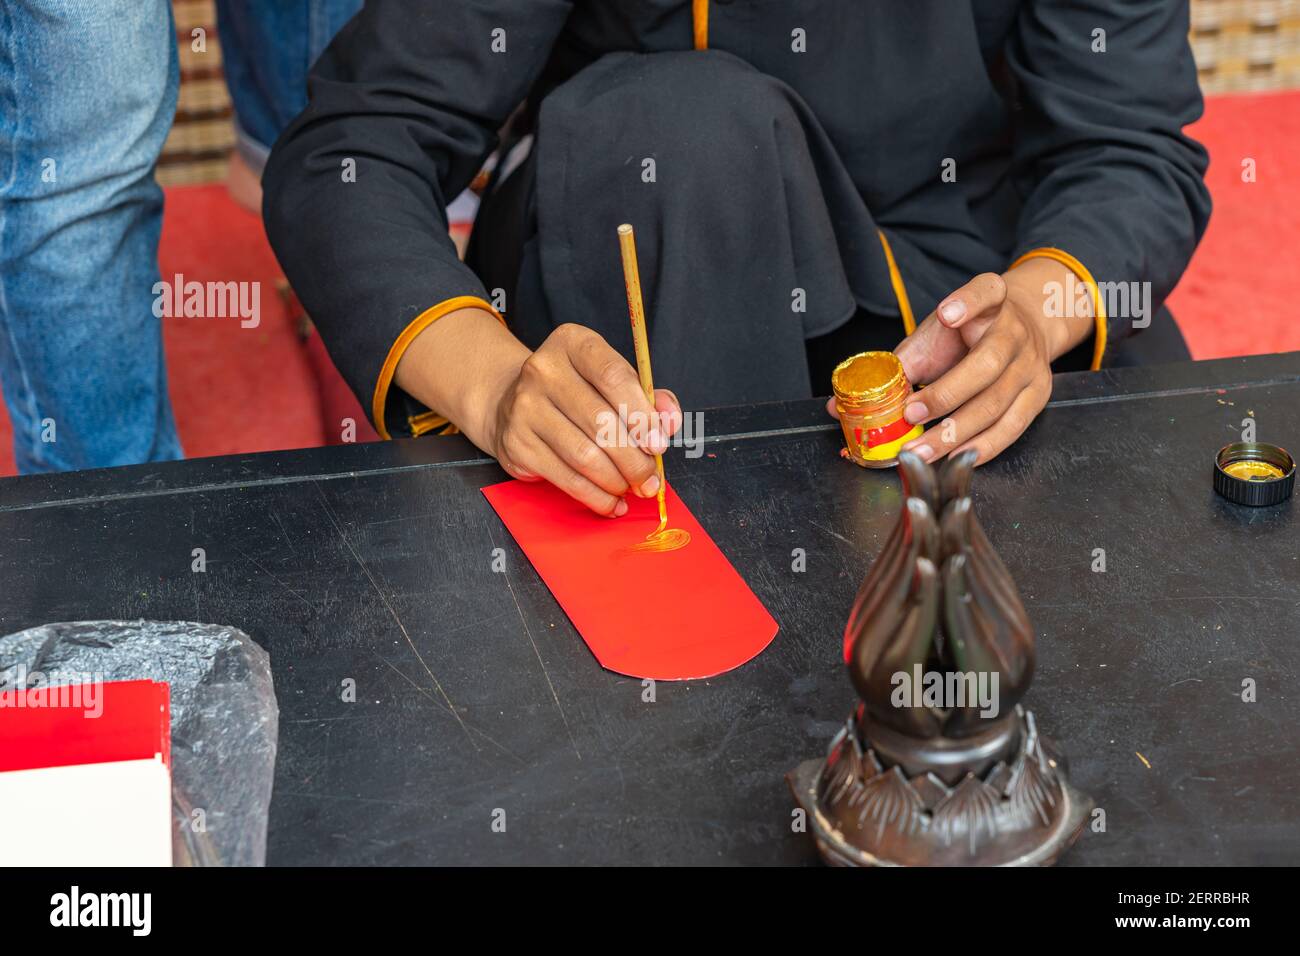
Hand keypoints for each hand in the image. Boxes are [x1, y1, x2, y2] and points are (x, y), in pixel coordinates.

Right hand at [483, 324, 680, 515]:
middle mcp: (544, 371)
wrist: (512, 400)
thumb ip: (646, 397)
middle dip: (634, 459)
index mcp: (573, 344)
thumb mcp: (610, 380)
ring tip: (632, 489)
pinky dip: (595, 496)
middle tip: (650, 479)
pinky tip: (611, 502)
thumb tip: (671, 423)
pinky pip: (566, 478)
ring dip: (616, 480)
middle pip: (601, 422)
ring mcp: (526, 407)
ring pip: (584, 455)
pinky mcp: (517, 443)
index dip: (641, 414)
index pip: (613, 376)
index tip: (659, 444)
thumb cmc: (575, 391)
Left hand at [825, 261, 1089, 464]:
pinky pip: (1011, 428)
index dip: (967, 302)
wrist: (1022, 330)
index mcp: (993, 301)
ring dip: (954, 433)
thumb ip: (896, 365)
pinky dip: (982, 447)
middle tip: (910, 414)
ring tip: (921, 451)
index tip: (946, 313)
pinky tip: (954, 457)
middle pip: (987, 364)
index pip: (985, 292)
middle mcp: (1016, 332)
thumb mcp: (934, 335)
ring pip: (997, 404)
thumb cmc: (966, 334)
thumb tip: (838, 405)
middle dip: (945, 394)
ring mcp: (1032, 365)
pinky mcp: (1038, 396)